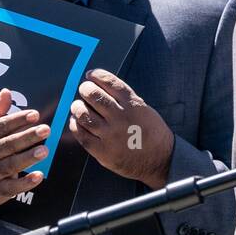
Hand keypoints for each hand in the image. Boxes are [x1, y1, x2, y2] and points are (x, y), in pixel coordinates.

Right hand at [0, 89, 48, 220]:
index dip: (17, 120)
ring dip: (27, 158)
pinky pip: (10, 187)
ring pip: (9, 165)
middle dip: (26, 137)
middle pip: (7, 144)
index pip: (1, 127)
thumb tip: (7, 92)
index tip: (34, 114)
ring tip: (45, 150)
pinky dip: (24, 183)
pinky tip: (38, 176)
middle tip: (46, 129)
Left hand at [68, 69, 174, 187]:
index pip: (111, 83)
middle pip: (94, 96)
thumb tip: (103, 89)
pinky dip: (75, 125)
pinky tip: (77, 122)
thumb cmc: (153, 134)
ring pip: (83, 115)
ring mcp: (110, 135)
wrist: (160, 159)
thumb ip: (126, 101)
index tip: (91, 75)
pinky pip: (81, 134)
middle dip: (85, 89)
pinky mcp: (102, 150)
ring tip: (78, 106)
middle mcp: (121, 118)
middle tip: (84, 90)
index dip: (97, 76)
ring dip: (77, 107)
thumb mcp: (145, 111)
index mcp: (134, 105)